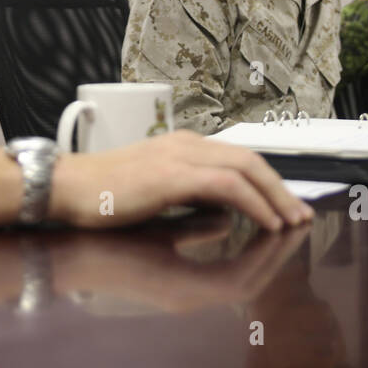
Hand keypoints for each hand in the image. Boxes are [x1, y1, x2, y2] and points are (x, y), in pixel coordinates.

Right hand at [48, 130, 312, 231]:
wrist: (65, 190)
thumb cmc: (101, 199)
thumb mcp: (157, 199)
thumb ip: (190, 203)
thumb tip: (225, 217)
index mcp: (184, 148)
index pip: (239, 160)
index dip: (269, 184)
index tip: (288, 209)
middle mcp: (188, 144)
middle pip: (252, 160)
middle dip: (282, 189)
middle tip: (303, 215)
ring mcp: (180, 156)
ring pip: (246, 168)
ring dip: (275, 197)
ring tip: (292, 222)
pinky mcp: (173, 175)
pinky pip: (228, 186)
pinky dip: (254, 203)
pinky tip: (268, 223)